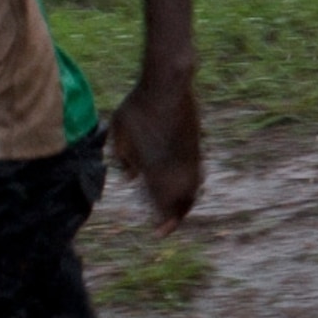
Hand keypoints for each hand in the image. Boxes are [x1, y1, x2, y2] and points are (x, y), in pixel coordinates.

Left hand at [108, 74, 203, 232]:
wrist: (168, 84)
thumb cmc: (137, 105)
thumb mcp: (119, 132)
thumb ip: (123, 158)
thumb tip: (130, 178)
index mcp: (155, 164)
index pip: (162, 202)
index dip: (162, 221)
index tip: (157, 233)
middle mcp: (175, 163)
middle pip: (181, 200)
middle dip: (175, 218)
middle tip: (166, 227)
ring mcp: (189, 154)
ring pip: (193, 188)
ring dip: (186, 204)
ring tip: (178, 212)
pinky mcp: (196, 143)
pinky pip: (197, 173)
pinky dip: (193, 186)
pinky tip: (188, 188)